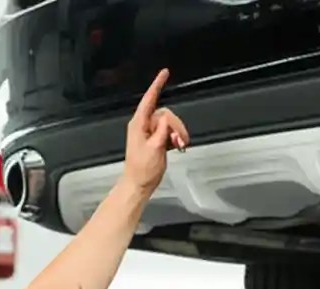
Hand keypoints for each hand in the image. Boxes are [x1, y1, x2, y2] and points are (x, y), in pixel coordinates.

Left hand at [122, 68, 189, 194]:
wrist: (139, 184)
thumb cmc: (142, 169)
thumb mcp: (154, 149)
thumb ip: (161, 131)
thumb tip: (167, 119)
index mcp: (138, 124)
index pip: (149, 100)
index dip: (157, 85)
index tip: (164, 73)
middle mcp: (143, 126)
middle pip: (165, 114)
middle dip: (176, 125)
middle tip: (181, 141)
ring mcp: (150, 133)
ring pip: (169, 124)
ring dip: (177, 133)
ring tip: (180, 146)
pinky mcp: (156, 140)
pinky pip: (169, 132)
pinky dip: (176, 138)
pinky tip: (178, 147)